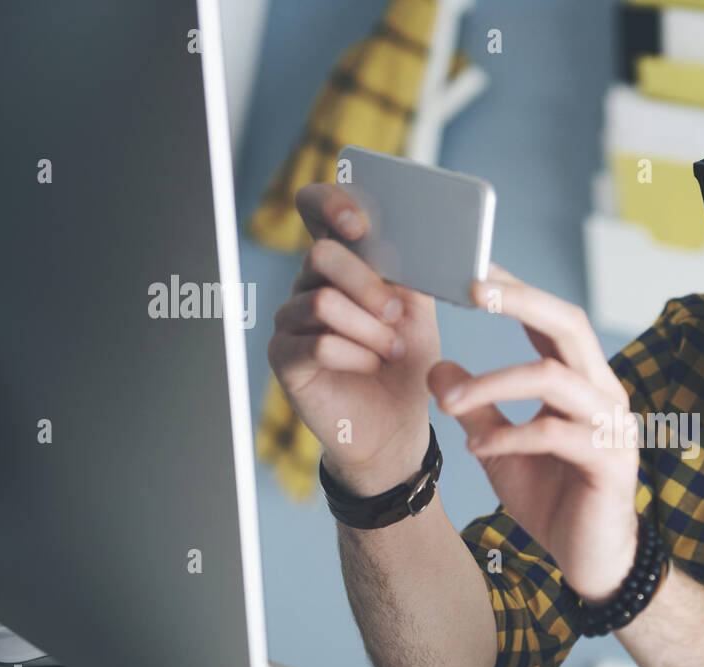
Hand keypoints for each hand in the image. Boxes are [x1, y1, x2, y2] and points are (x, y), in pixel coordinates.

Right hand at [266, 183, 440, 494]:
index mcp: (343, 265)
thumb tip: (419, 236)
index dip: (330, 203)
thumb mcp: (418, 312)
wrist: (395, 427)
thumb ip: (412, 271)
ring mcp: (291, 320)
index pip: (316, 210)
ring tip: (392, 352)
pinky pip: (317, 343)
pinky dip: (355, 356)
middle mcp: (310, 285)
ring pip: (322, 302)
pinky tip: (371, 367)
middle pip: (321, 255)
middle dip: (367, 285)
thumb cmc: (406, 365)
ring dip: (369, 330)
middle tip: (395, 315)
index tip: (360, 224)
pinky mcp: (284, 357)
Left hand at [429, 265, 639, 602]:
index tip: (473, 268)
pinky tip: (477, 450)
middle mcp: (604, 395)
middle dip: (520, 301)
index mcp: (582, 383)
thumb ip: (476, 409)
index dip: (517, 292)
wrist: (590, 562)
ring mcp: (612, 427)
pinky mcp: (610, 463)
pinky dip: (509, 437)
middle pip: (569, 326)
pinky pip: (554, 433)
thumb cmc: (553, 500)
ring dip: (494, 383)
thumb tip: (437, 368)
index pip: (553, 322)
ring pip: (553, 378)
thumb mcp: (499, 448)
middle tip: (471, 289)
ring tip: (449, 403)